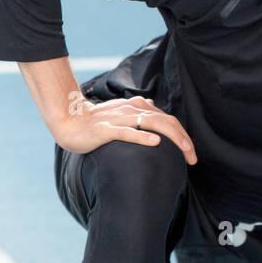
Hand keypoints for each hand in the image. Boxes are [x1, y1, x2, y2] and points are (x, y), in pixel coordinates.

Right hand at [51, 95, 196, 163]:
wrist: (69, 122)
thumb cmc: (96, 122)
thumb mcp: (120, 114)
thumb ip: (137, 111)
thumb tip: (152, 105)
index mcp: (136, 106)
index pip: (167, 118)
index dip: (183, 135)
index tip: (190, 153)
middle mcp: (130, 109)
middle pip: (164, 120)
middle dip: (183, 139)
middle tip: (192, 157)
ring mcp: (118, 118)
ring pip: (151, 123)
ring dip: (171, 137)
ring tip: (184, 151)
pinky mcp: (105, 129)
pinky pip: (127, 132)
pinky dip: (142, 136)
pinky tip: (155, 142)